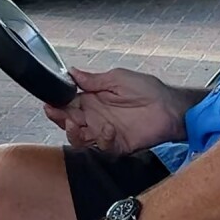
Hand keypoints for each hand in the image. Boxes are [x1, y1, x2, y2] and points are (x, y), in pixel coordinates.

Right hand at [44, 67, 187, 153]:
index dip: (57, 104)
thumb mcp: (117, 79)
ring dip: (72, 133)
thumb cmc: (147, 90)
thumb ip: (93, 80)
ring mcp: (104, 133)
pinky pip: (102, 148)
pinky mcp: (117, 146)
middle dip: (59, 118)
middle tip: (55, 112)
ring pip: (79, 139)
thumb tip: (70, 72)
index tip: (49, 101)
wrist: (170, 108)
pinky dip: (101, 140)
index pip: (68, 105)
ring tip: (73, 123)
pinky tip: (107, 128)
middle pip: (68, 122)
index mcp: (93, 101)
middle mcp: (95, 119)